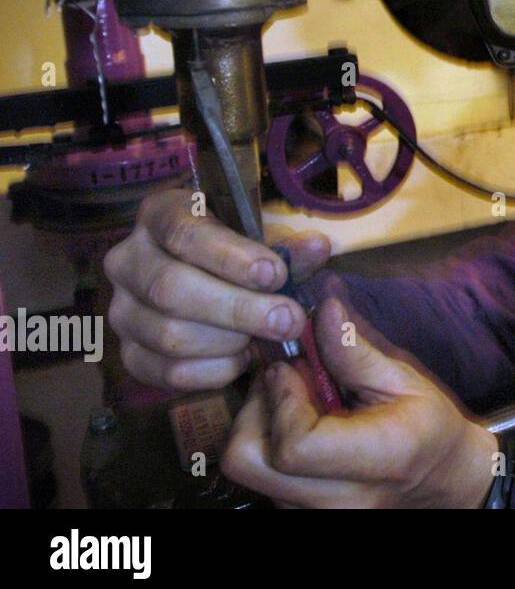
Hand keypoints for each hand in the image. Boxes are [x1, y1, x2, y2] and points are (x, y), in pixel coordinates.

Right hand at [103, 188, 330, 391]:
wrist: (208, 285)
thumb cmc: (239, 254)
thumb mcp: (261, 239)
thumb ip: (288, 248)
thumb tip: (318, 248)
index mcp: (158, 216)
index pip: (184, 232)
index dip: (231, 257)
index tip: (275, 273)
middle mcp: (127, 260)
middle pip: (171, 288)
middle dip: (238, 308)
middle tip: (288, 319)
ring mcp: (122, 311)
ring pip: (170, 335)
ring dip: (230, 341)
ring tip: (265, 337)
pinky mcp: (130, 355)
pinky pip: (169, 372)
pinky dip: (214, 370)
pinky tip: (242, 357)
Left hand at [222, 297, 498, 508]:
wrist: (442, 479)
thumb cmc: (428, 426)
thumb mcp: (403, 381)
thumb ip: (355, 352)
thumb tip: (321, 310)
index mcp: (377, 460)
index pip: (293, 445)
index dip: (282, 399)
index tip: (293, 366)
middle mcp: (340, 501)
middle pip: (247, 462)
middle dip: (255, 411)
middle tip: (283, 381)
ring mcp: (315, 515)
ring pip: (248, 469)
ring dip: (261, 427)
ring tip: (296, 403)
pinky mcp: (299, 515)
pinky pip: (259, 478)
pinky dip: (268, 445)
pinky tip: (299, 425)